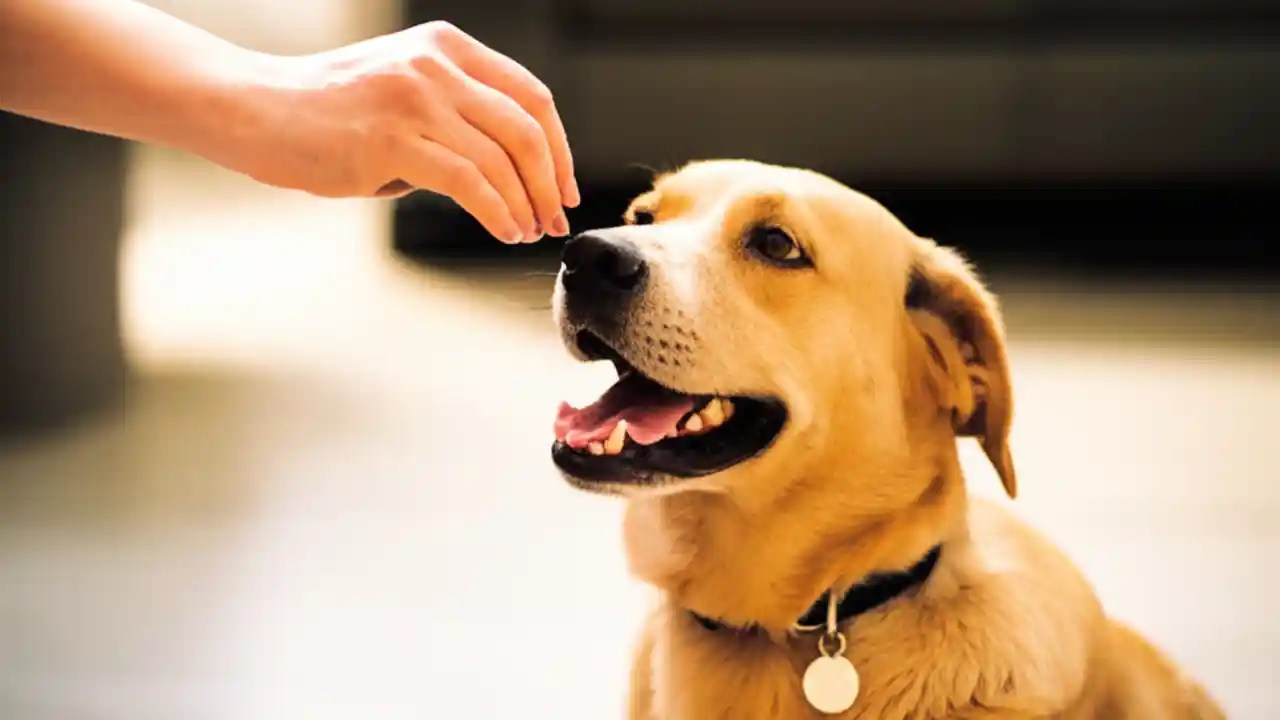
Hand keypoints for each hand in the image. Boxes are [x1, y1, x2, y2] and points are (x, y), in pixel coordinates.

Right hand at [222, 22, 578, 242]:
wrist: (254, 109)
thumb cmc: (327, 111)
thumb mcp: (403, 94)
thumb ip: (455, 119)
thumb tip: (511, 176)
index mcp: (446, 46)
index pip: (529, 95)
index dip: (558, 146)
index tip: (565, 186)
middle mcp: (436, 65)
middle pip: (525, 128)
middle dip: (549, 182)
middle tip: (553, 218)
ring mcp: (414, 99)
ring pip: (500, 159)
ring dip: (524, 205)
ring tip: (526, 231)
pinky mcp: (391, 139)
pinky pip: (468, 182)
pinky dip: (497, 212)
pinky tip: (504, 230)